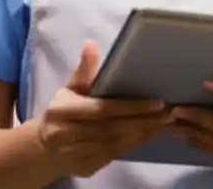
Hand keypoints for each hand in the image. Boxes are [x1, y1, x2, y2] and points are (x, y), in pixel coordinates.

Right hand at [36, 41, 171, 177]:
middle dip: (143, 120)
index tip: (157, 102)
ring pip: (115, 145)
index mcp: (62, 111)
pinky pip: (113, 156)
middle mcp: (65, 134)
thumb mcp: (70, 88)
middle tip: (168, 112)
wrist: (44, 146)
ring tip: (164, 122)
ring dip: (142, 133)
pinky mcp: (83, 168)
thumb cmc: (63, 110)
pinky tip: (149, 134)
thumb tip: (90, 44)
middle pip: (112, 128)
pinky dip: (133, 145)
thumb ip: (83, 70)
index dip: (131, 107)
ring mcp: (73, 154)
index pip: (102, 109)